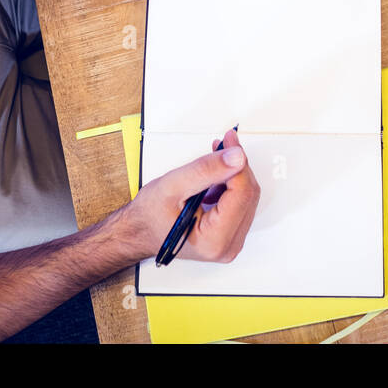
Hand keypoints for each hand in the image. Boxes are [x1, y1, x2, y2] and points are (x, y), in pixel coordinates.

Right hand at [118, 129, 259, 262]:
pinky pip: (240, 203)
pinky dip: (231, 183)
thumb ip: (206, 170)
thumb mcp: (173, 186)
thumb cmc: (149, 216)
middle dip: (237, 165)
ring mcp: (230, 241)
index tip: (230, 140)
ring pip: (246, 197)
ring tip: (216, 156)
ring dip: (234, 173)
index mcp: (214, 240)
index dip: (238, 162)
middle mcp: (227, 246)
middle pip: (248, 195)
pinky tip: (216, 174)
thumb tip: (237, 157)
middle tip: (224, 143)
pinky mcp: (230, 233)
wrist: (139, 232)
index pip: (241, 194)